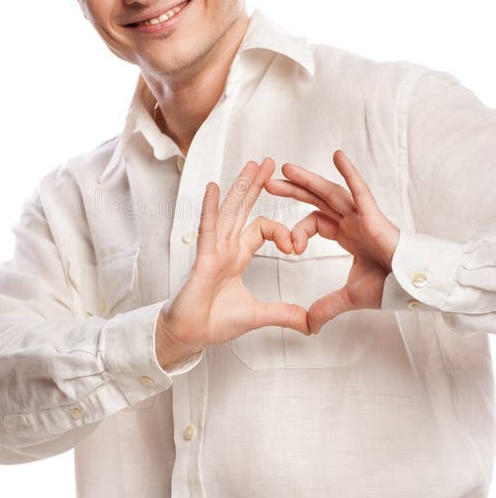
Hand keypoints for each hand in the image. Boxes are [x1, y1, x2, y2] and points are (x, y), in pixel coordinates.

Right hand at [156, 158, 309, 368]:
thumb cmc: (212, 321)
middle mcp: (225, 247)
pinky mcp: (202, 259)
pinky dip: (210, 209)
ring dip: (240, 187)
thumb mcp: (257, 315)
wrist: (189, 335)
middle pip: (243, 208)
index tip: (295, 248)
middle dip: (255, 185)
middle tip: (267, 162)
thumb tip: (309, 322)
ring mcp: (212, 250)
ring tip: (251, 165)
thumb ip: (283, 314)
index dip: (281, 232)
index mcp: (236, 256)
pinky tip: (213, 189)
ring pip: (228, 211)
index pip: (261, 229)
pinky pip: (208, 229)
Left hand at [264, 150, 399, 333]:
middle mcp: (353, 221)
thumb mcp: (349, 297)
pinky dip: (348, 172)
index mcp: (347, 234)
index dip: (299, 232)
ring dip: (308, 180)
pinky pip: (359, 190)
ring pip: (331, 192)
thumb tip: (309, 325)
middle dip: (293, 191)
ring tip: (287, 169)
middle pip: (317, 200)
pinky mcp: (374, 215)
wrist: (413, 287)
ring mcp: (363, 215)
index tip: (291, 249)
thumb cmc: (391, 285)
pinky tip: (336, 156)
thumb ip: (327, 307)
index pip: (315, 222)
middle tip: (269, 184)